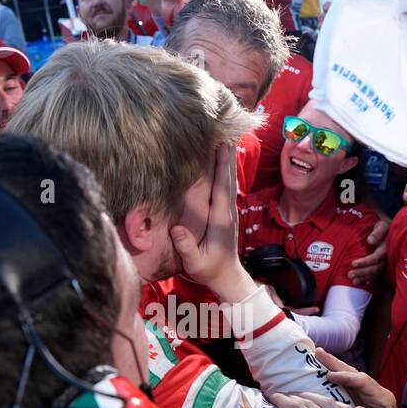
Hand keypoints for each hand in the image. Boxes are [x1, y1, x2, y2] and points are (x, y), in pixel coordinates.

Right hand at [170, 144, 255, 303]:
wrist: (227, 278)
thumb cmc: (209, 271)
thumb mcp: (195, 264)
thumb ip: (187, 248)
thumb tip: (177, 230)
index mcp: (220, 219)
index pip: (221, 188)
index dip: (221, 166)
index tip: (220, 145)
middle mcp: (227, 211)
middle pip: (228, 177)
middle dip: (226, 154)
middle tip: (226, 130)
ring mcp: (228, 210)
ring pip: (229, 179)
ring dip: (227, 158)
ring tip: (226, 136)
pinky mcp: (226, 212)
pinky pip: (226, 186)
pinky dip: (225, 169)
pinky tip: (223, 159)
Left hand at [348, 216, 389, 283]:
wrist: (391, 230)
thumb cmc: (384, 227)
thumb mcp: (382, 225)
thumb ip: (378, 232)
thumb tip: (370, 240)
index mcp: (385, 248)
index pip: (375, 258)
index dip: (364, 262)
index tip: (353, 263)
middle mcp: (386, 257)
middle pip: (375, 268)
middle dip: (362, 272)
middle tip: (350, 275)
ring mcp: (385, 263)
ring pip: (375, 273)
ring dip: (364, 277)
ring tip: (353, 281)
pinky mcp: (383, 265)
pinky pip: (377, 275)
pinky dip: (370, 279)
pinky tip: (363, 283)